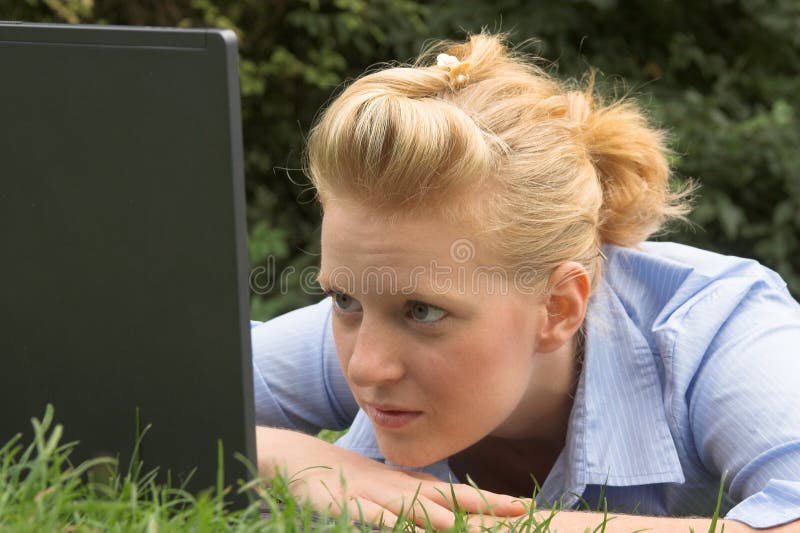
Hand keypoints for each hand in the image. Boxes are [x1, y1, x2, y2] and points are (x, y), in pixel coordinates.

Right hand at [256, 427, 527, 528]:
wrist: (305, 461)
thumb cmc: (352, 480)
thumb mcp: (390, 490)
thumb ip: (419, 499)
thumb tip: (450, 510)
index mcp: (413, 488)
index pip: (460, 496)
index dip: (493, 503)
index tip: (527, 508)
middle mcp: (402, 491)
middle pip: (451, 501)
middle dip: (488, 509)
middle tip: (524, 513)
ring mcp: (378, 498)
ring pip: (418, 511)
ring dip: (450, 522)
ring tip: (482, 530)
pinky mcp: (351, 507)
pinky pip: (375, 519)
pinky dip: (393, 526)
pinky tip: (405, 530)